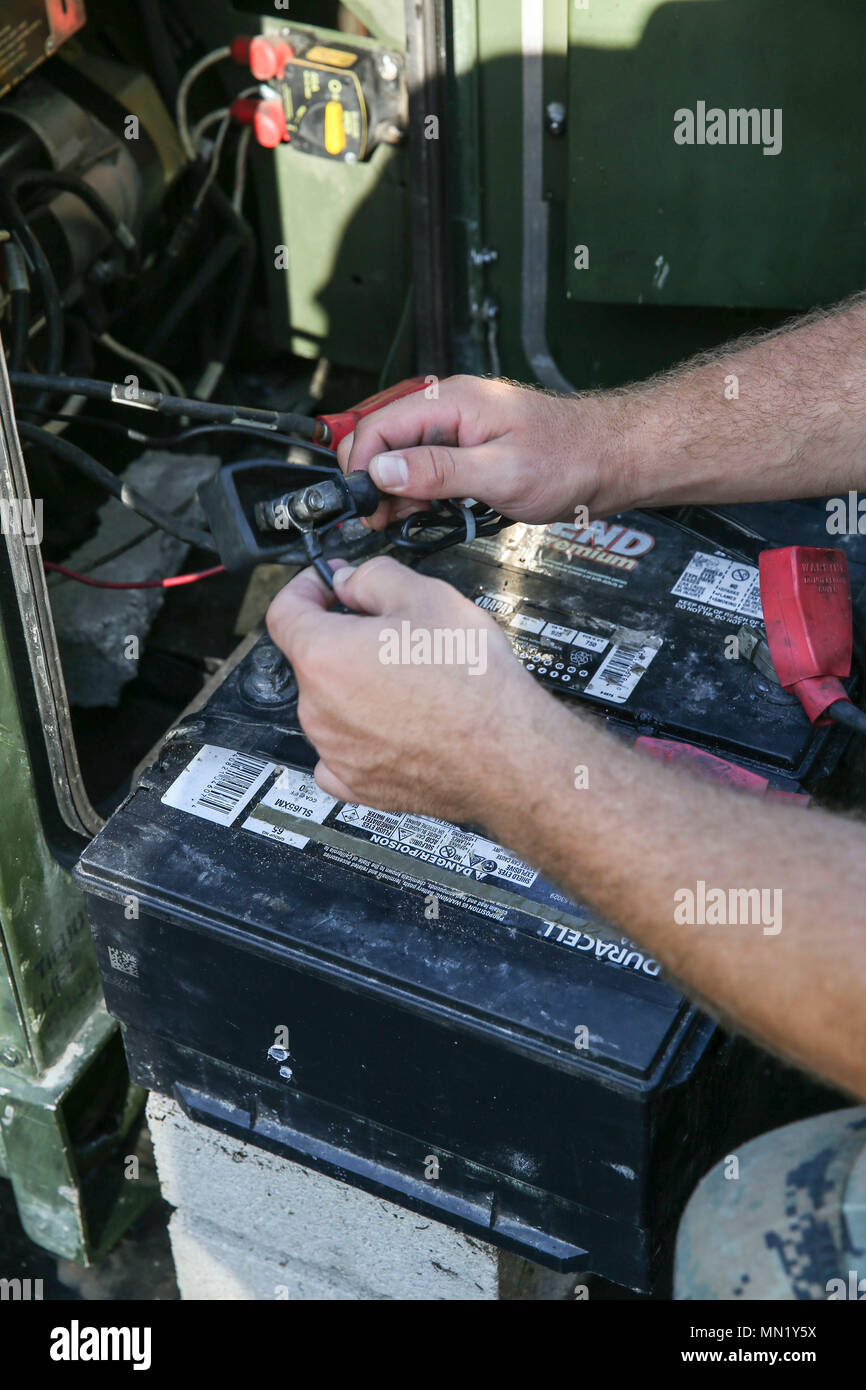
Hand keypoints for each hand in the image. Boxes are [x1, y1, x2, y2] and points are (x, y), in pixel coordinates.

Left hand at [266, 556, 539, 821]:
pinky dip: (359, 737)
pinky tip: (394, 726)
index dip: (306, 589)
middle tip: (393, 636)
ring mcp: (335, 751)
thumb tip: (350, 582)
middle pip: (313, 661)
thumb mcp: (428, 597)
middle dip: (343, 641)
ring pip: (330, 706)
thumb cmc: (472, 682)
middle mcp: (317, 708)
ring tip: (412, 683)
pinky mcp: (357, 784)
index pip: (285, 611)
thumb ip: (373, 578)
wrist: (507, 754)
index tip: (326, 586)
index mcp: (324, 656)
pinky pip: (340, 755)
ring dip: (355, 689)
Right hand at [336, 374, 630, 531]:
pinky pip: (428, 464)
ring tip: (413, 518)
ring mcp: (459, 425)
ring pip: (403, 455)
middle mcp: (449, 407)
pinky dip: (422, 490)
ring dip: (399, 490)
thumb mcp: (499, 473)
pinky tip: (433, 510)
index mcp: (451, 402)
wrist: (611, 460)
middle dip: (376, 483)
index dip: (362, 469)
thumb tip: (384, 471)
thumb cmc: (569, 461)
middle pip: (384, 440)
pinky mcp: (470, 445)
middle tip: (385, 520)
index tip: (366, 507)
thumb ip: (438, 470)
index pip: (378, 427)